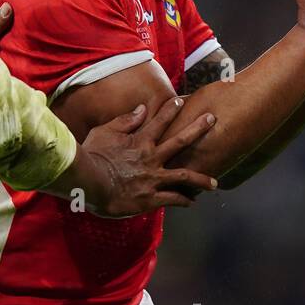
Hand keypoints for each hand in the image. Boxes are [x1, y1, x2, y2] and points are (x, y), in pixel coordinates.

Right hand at [78, 96, 218, 216]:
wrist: (89, 181)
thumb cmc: (92, 156)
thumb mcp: (103, 132)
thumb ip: (124, 121)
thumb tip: (142, 109)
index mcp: (140, 141)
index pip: (159, 121)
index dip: (171, 110)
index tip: (181, 101)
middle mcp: (152, 158)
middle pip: (180, 141)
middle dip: (198, 129)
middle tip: (212, 119)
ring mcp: (153, 179)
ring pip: (184, 176)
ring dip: (201, 179)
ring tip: (215, 183)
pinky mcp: (150, 198)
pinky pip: (172, 199)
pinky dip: (183, 200)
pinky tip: (192, 202)